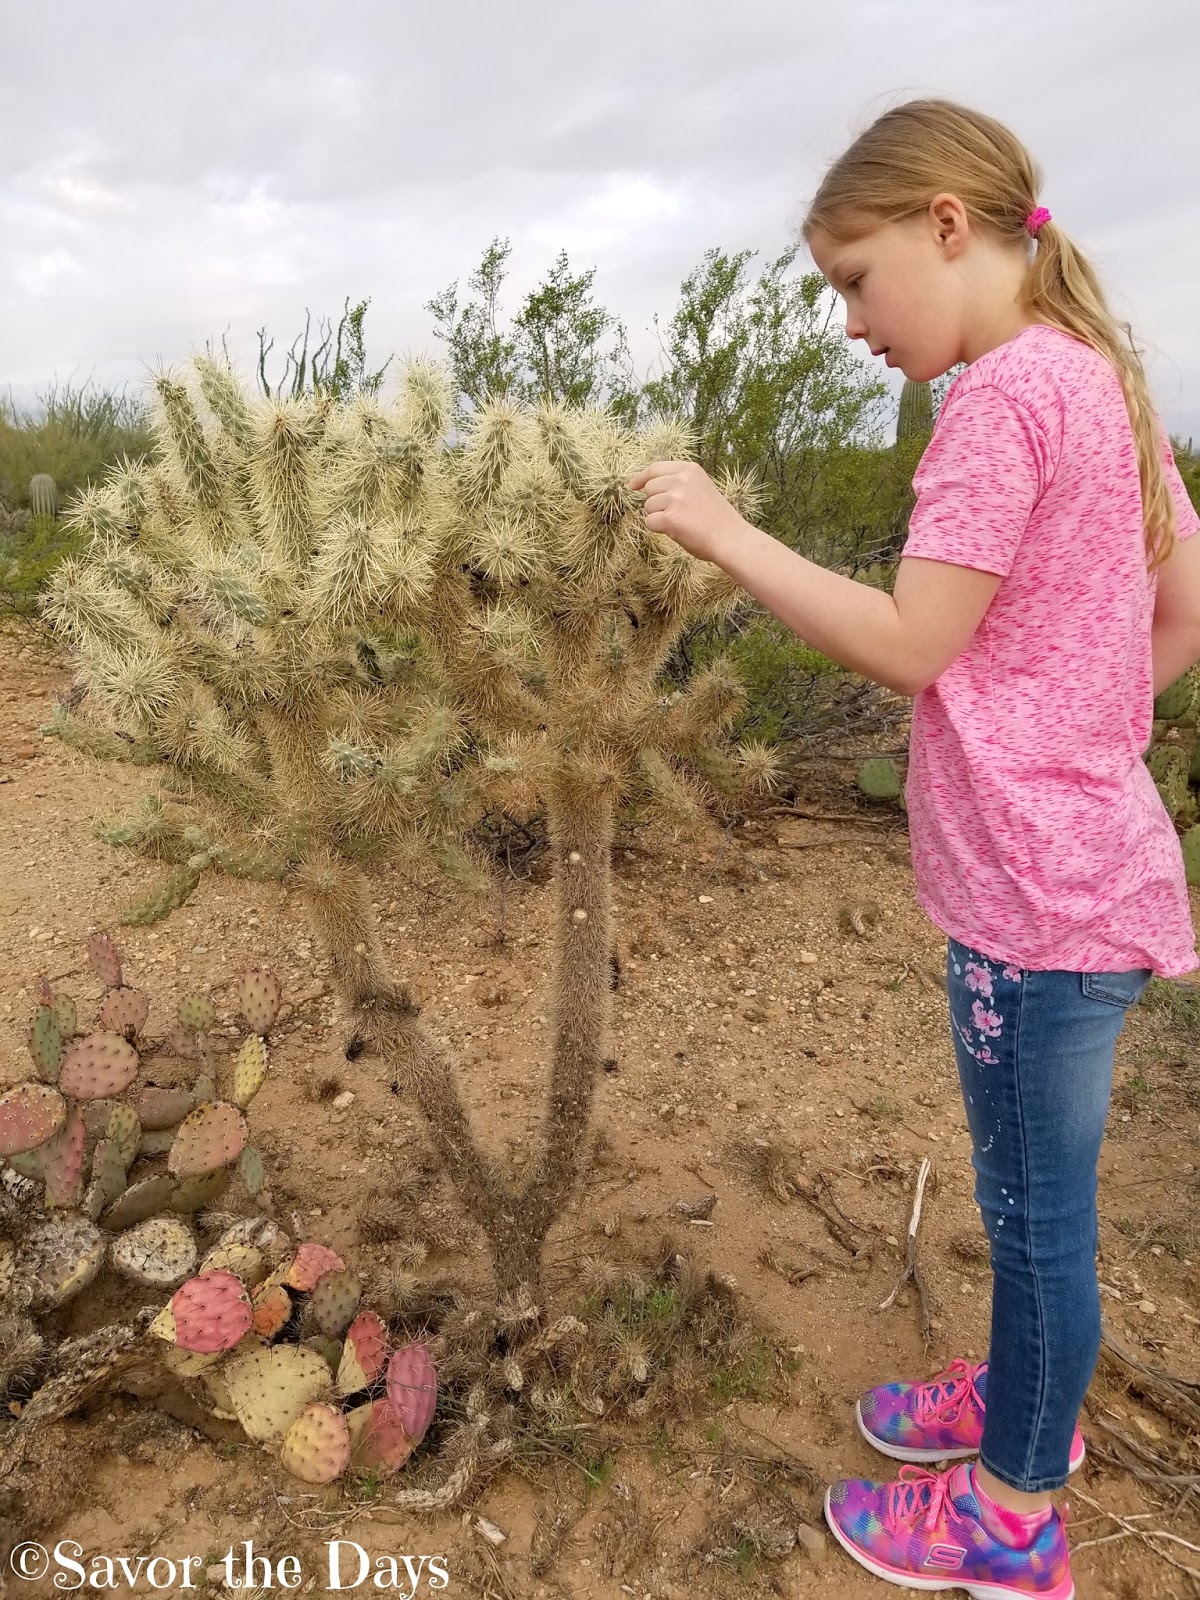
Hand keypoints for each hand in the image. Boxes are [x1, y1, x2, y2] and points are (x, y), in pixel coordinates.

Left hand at [626, 459, 746, 564]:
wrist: (731, 538)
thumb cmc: (716, 518)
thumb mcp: (701, 487)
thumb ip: (679, 483)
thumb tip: (647, 485)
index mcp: (690, 470)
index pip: (655, 468)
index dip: (641, 478)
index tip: (632, 486)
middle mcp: (681, 480)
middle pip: (649, 489)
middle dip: (656, 502)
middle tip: (678, 513)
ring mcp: (675, 498)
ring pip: (648, 507)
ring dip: (659, 517)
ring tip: (681, 522)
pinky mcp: (670, 518)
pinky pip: (649, 522)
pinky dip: (659, 530)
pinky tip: (677, 531)